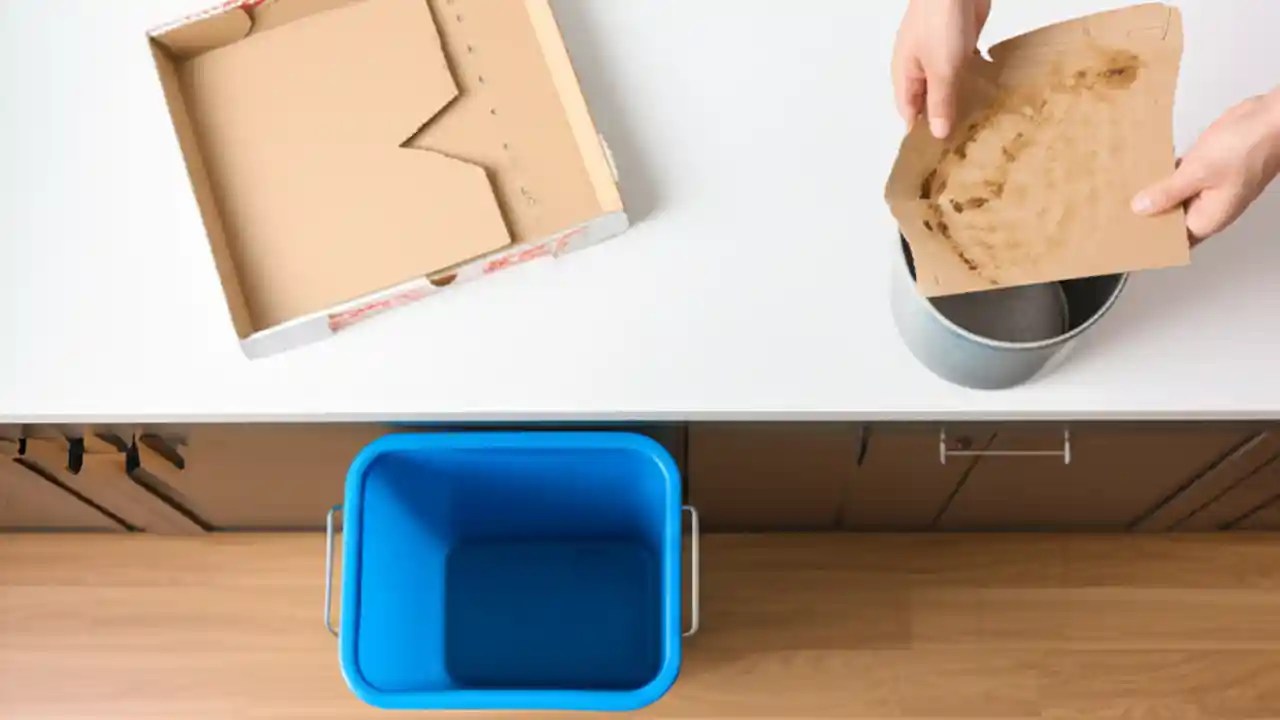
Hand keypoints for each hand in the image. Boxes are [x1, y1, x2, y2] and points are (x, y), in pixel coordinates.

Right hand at [893, 0, 991, 138]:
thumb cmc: (939, 22)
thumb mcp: (941, 69)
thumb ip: (940, 102)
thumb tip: (938, 134)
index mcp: (905, 74)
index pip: (908, 113)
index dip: (921, 133)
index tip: (939, 155)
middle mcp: (919, 66)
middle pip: (928, 100)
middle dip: (943, 118)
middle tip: (964, 143)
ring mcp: (939, 52)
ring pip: (949, 84)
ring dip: (962, 99)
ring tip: (980, 122)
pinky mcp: (960, 41)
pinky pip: (965, 68)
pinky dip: (975, 79)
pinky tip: (990, 92)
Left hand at [1132, 90, 1279, 242]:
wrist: (1272, 118)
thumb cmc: (1247, 147)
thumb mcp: (1198, 172)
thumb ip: (1167, 193)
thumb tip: (1141, 209)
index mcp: (1208, 218)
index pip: (1173, 239)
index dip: (1151, 239)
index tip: (1125, 235)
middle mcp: (1209, 207)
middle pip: (1172, 217)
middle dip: (1148, 213)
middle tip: (1115, 209)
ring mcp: (1211, 187)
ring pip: (1176, 195)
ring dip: (1155, 191)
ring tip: (1121, 189)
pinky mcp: (1210, 168)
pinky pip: (1183, 176)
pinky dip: (1167, 173)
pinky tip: (1145, 166)